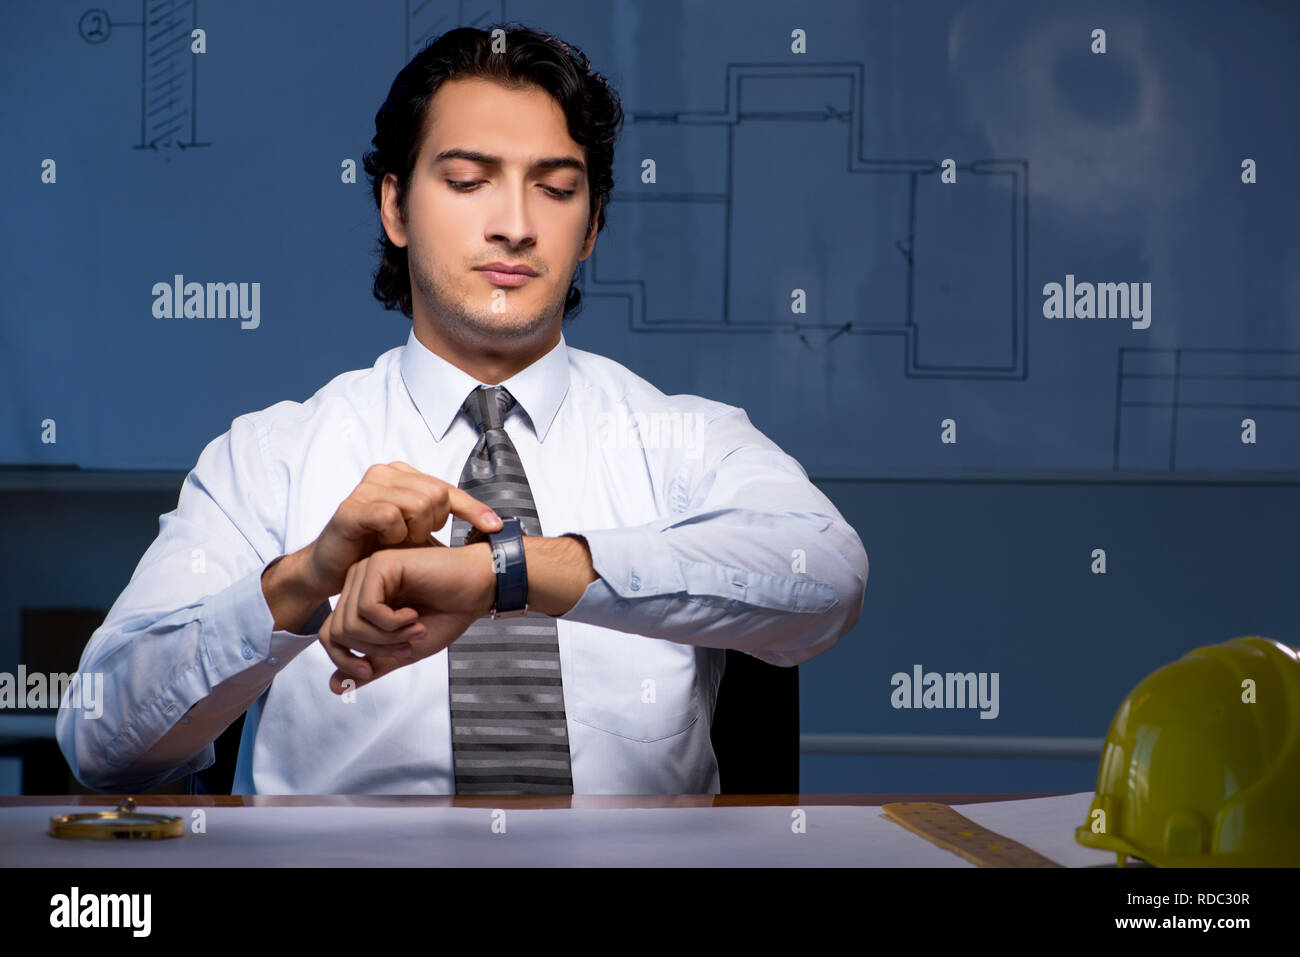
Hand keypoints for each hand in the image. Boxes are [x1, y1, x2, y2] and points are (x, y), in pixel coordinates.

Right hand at [303, 462, 500, 598]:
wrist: (333, 569)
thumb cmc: (375, 549)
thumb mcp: (415, 532)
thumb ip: (440, 519)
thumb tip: (491, 522)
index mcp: (401, 474)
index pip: (446, 488)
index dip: (473, 508)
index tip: (495, 526)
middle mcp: (383, 473)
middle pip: (436, 494)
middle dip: (434, 523)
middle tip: (416, 539)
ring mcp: (365, 488)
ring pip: (417, 504)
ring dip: (414, 531)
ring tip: (400, 541)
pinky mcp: (350, 508)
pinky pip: (390, 516)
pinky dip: (395, 534)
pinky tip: (386, 542)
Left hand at [318, 542, 496, 693]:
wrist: (478, 589)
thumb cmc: (447, 613)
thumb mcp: (403, 649)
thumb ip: (371, 665)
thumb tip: (335, 687)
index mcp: (359, 598)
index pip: (330, 635)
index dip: (347, 660)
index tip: (373, 670)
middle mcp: (358, 582)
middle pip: (338, 631)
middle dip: (375, 649)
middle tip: (407, 647)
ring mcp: (367, 570)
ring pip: (351, 622)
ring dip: (387, 638)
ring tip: (415, 631)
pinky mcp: (380, 564)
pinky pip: (368, 609)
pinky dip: (393, 623)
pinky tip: (415, 616)